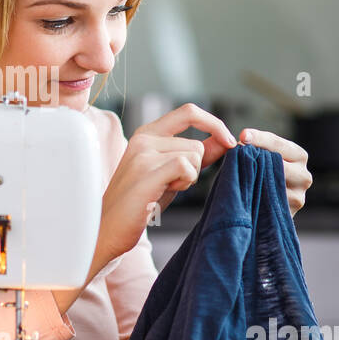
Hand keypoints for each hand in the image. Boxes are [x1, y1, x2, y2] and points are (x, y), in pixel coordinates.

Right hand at [96, 103, 237, 264]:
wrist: (109, 228)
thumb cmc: (141, 203)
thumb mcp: (172, 174)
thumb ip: (197, 155)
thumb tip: (225, 141)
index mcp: (147, 133)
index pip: (189, 112)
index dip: (214, 124)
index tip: (229, 142)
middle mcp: (143, 138)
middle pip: (196, 144)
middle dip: (196, 169)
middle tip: (173, 185)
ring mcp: (143, 153)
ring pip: (193, 157)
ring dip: (188, 179)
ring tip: (164, 190)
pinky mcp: (146, 171)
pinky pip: (186, 166)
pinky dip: (184, 182)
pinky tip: (165, 192)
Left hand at [238, 128, 312, 215]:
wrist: (264, 206)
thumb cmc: (261, 173)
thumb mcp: (262, 157)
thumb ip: (255, 147)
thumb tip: (243, 141)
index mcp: (299, 156)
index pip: (278, 144)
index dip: (259, 139)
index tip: (243, 135)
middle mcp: (304, 175)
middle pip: (278, 163)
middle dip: (255, 157)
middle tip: (236, 153)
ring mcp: (299, 196)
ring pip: (273, 183)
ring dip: (254, 177)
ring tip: (238, 172)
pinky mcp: (289, 212)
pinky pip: (270, 201)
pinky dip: (256, 195)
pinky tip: (245, 191)